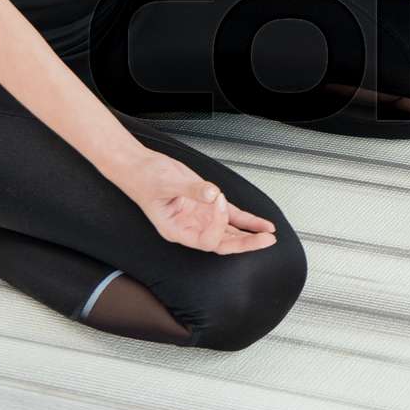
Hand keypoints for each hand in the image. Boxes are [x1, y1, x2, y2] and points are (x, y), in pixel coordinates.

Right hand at [121, 151, 277, 253]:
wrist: (141, 165)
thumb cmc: (145, 178)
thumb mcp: (168, 183)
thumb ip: (192, 189)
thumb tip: (212, 194)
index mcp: (176, 231)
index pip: (206, 239)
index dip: (217, 224)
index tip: (218, 199)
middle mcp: (190, 228)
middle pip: (222, 243)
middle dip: (245, 243)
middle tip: (265, 240)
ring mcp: (201, 218)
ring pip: (230, 232)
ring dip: (250, 234)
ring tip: (269, 235)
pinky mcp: (208, 205)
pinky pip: (232, 216)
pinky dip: (248, 220)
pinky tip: (262, 224)